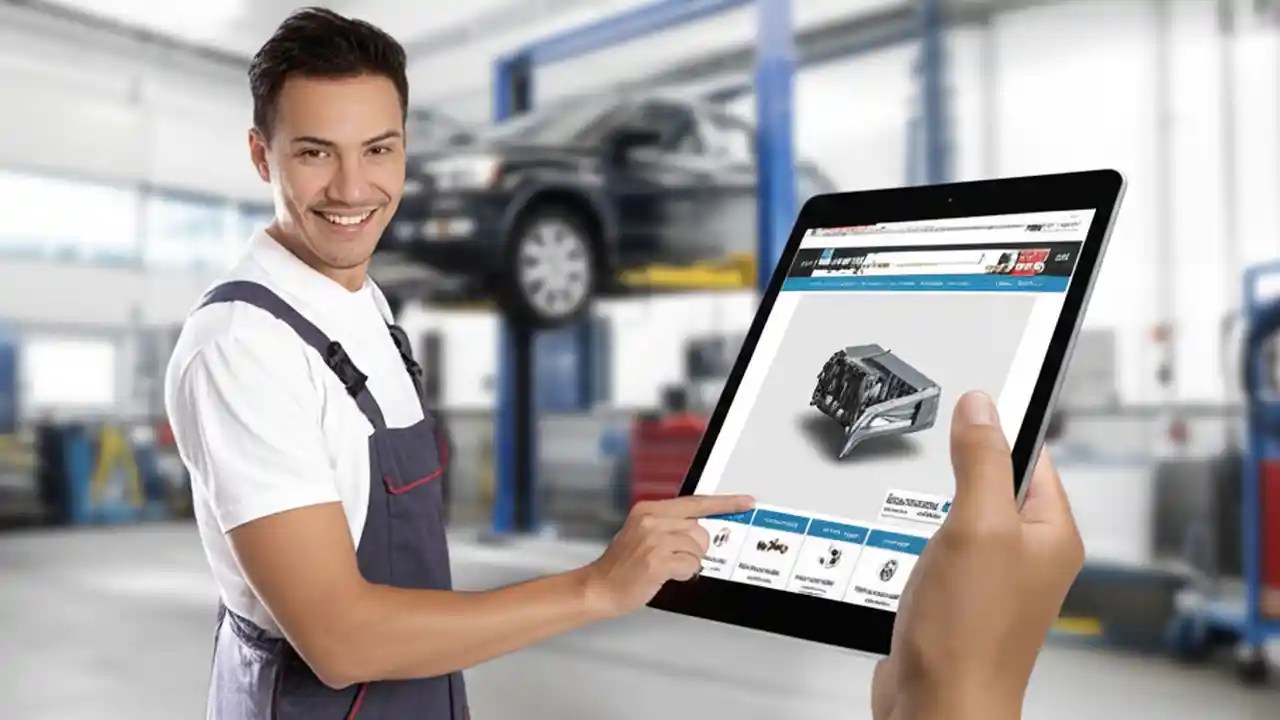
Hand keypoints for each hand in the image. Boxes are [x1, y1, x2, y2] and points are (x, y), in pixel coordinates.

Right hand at [580, 493, 755, 618]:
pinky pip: (691, 566)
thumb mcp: (642, 534)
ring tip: (668, 568)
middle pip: (700, 530)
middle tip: (676, 558)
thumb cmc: (621, 566)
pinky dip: (684, 574)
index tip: (745, 502)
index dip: (724, 503)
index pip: (695, 502)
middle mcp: (652, 520)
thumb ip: (669, 526)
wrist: (599, 587)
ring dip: (689, 563)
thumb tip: (700, 531)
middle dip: (697, 549)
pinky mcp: (657, 561)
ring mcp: (654, 540)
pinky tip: (666, 576)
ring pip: (698, 549)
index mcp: (649, 510)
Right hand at [872, 391, 1084, 719]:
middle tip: (934, 467)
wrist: (938, 705)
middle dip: (957, 472)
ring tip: (921, 522)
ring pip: (961, 518)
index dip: (997, 428)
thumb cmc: (969, 635)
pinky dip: (918, 545)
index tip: (966, 410)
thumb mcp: (976, 525)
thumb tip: (980, 407)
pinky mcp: (959, 599)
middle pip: (993, 483)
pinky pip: (939, 551)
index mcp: (1051, 534)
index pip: (1031, 455)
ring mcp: (992, 579)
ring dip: (932, 512)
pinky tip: (905, 553)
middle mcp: (1027, 556)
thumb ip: (980, 460)